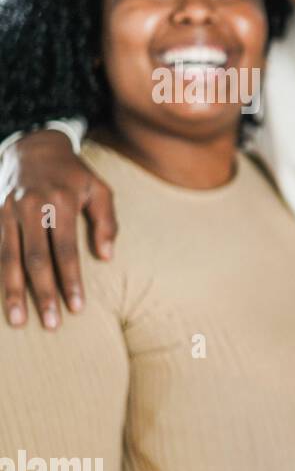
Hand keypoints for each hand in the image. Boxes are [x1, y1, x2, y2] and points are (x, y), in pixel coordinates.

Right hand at [0, 130, 115, 328]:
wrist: (32, 146)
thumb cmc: (73, 174)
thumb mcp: (99, 189)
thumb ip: (105, 222)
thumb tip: (107, 257)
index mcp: (60, 203)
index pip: (66, 250)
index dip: (71, 280)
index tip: (77, 307)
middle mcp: (29, 208)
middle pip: (34, 259)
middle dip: (42, 293)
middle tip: (51, 324)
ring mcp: (6, 210)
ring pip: (7, 257)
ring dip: (12, 291)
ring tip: (18, 320)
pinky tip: (0, 296)